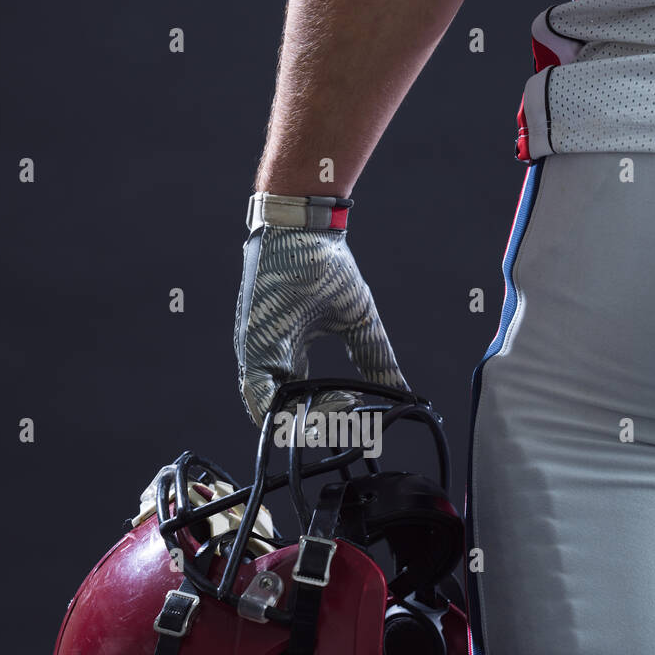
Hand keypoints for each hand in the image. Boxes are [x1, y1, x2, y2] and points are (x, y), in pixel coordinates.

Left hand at [234, 196, 408, 426]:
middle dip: (316, 425)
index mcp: (288, 353)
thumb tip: (402, 390)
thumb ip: (376, 359)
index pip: (299, 401)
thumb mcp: (358, 322)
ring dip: (303, 421)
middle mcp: (267, 357)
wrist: (305, 229)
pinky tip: (322, 400)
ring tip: (339, 409)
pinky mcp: (252, 345)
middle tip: (348, 417)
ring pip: (267, 411)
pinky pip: (258, 395)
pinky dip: (287, 409)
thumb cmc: (328, 268)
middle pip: (282, 412)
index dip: (326, 413)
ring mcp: (256, 353)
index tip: (356, 405)